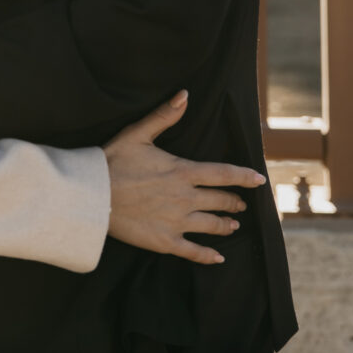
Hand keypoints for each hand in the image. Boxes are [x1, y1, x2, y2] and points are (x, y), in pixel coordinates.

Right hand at [104, 89, 266, 265]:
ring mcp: (177, 221)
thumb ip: (164, 116)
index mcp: (182, 172)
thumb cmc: (113, 161)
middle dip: (234, 202)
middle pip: (221, 201)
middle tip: (242, 204)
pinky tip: (218, 258)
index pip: (223, 174)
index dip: (243, 176)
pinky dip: (208, 256)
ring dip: (226, 225)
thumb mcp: (137, 134)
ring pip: (212, 226)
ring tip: (233, 226)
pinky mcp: (165, 241)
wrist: (92, 195)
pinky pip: (194, 251)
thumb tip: (185, 94)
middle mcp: (186, 198)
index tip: (260, 180)